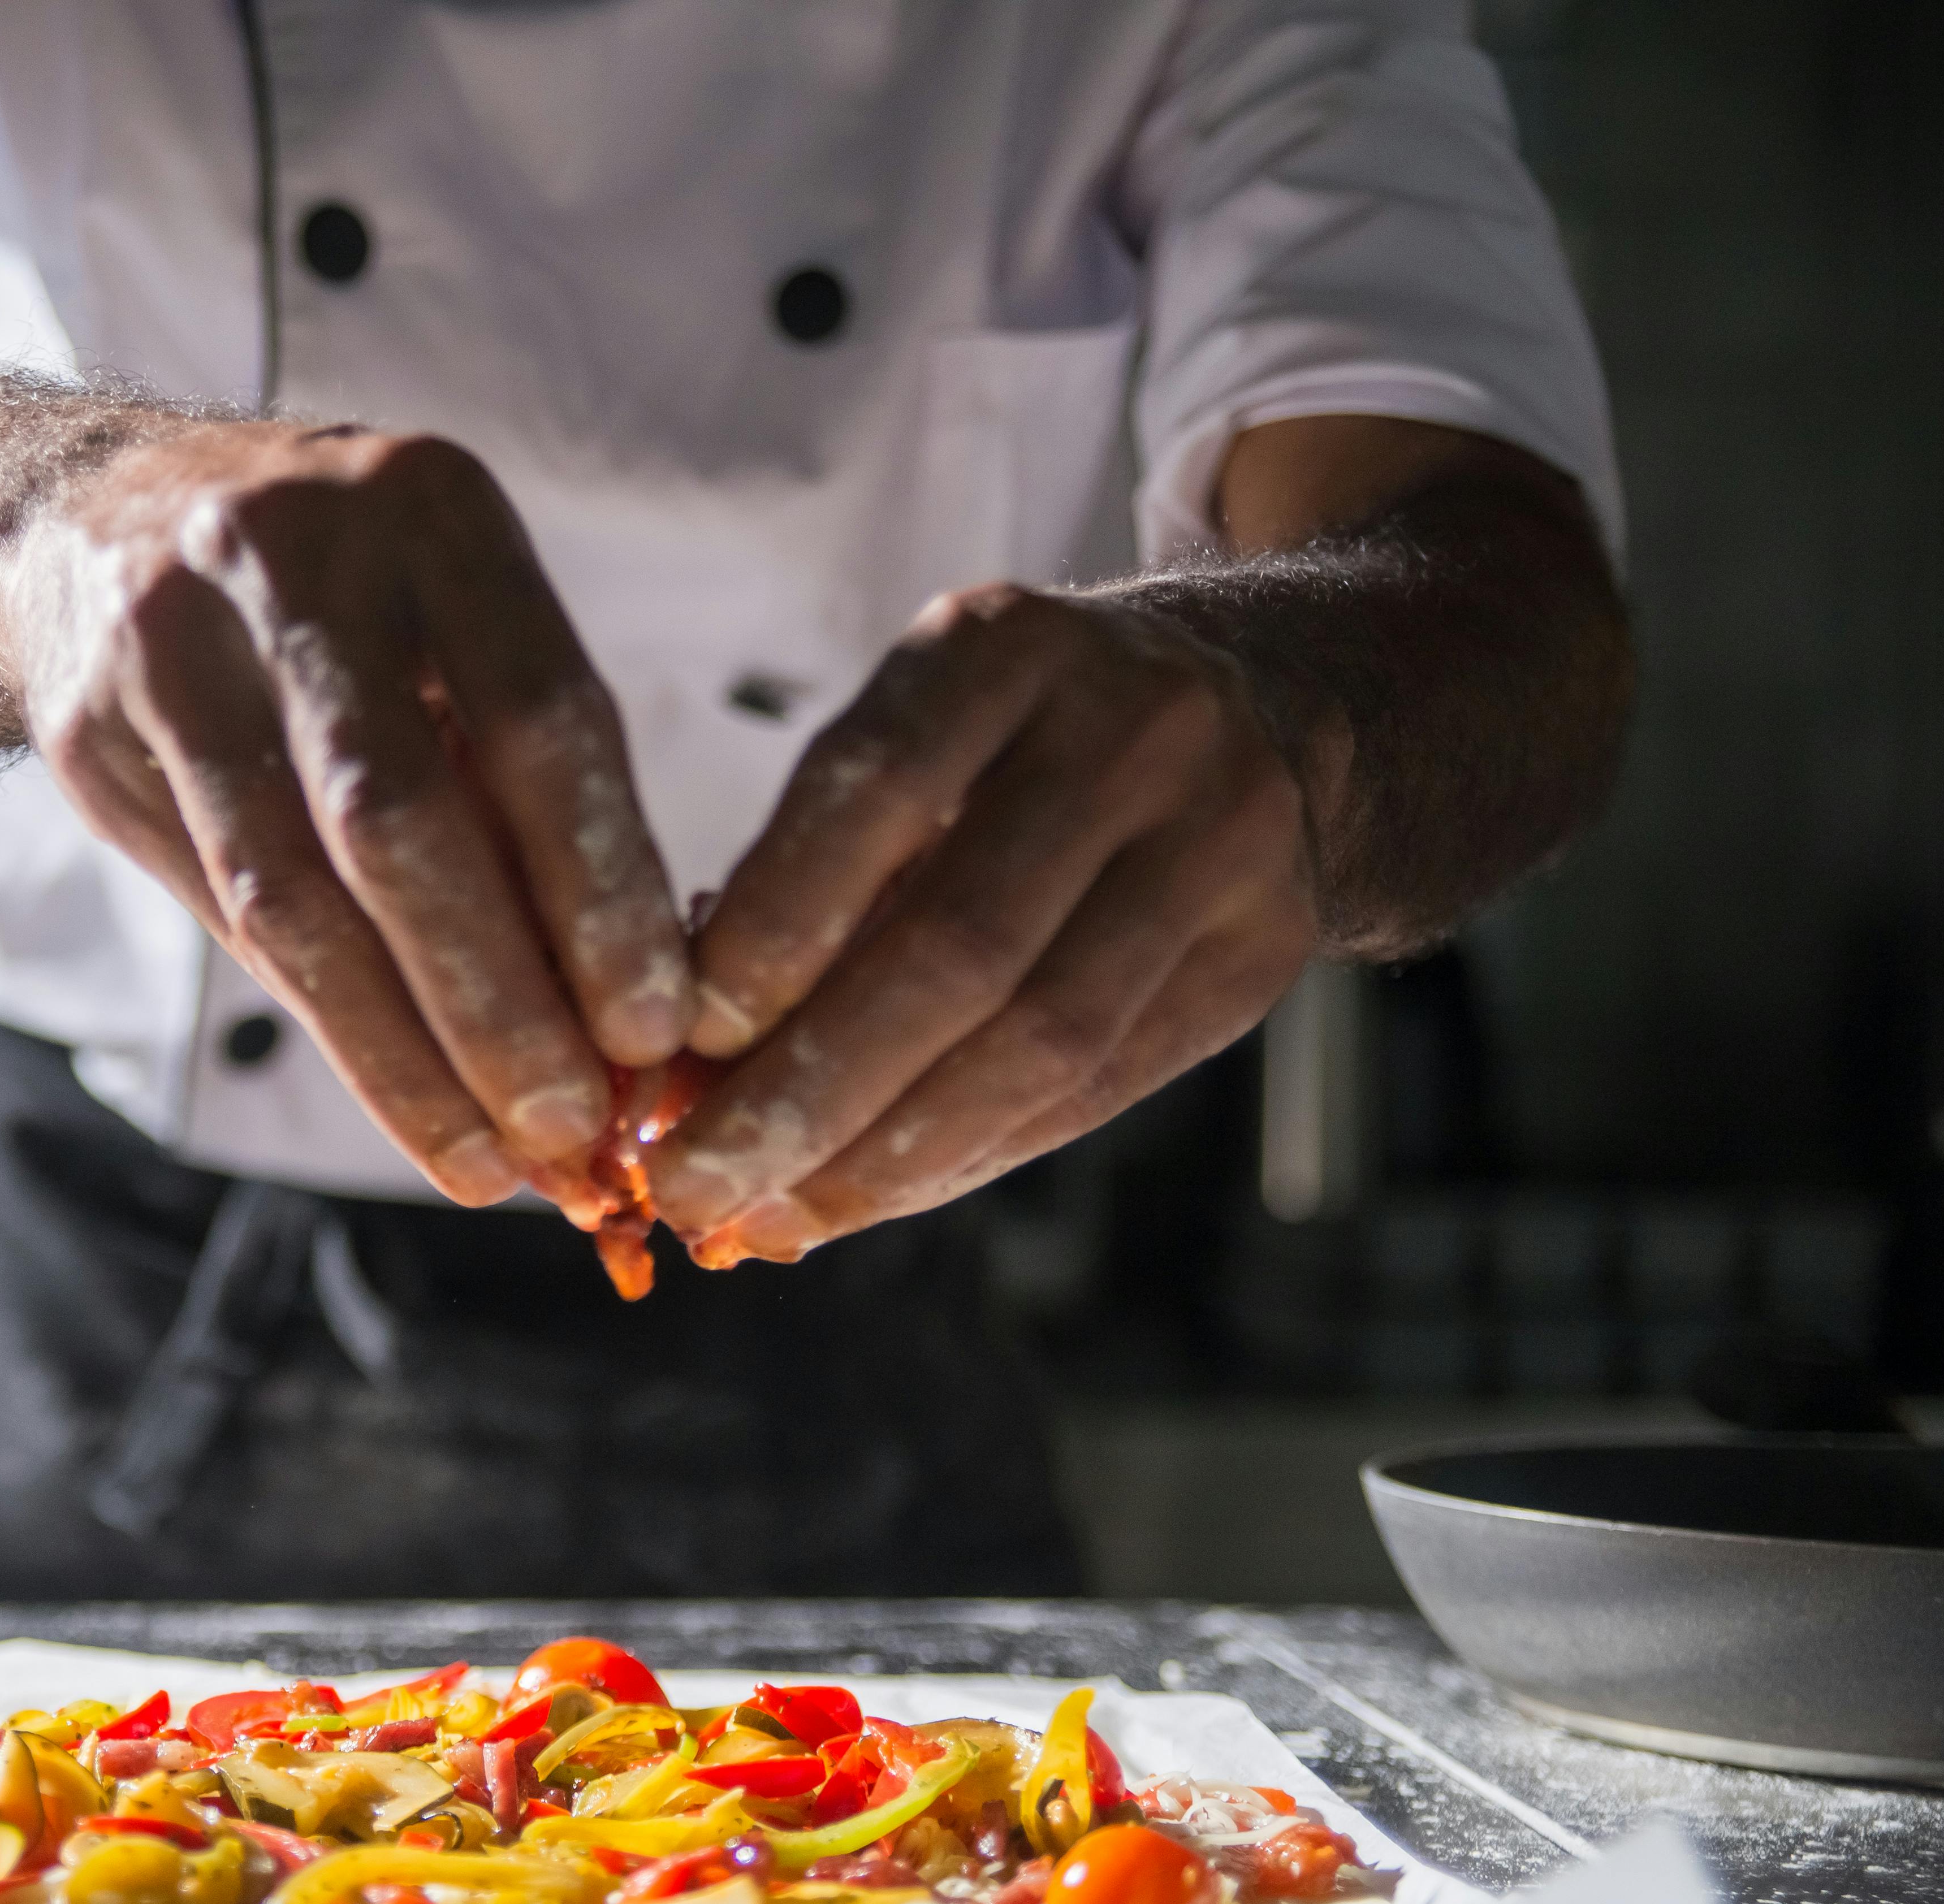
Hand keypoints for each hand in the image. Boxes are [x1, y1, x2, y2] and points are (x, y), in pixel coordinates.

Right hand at [2, 422, 691, 1203]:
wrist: (85, 517)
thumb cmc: (340, 599)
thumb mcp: (449, 616)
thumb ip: (525, 778)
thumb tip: (627, 1009)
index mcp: (428, 503)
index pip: (540, 715)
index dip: (602, 888)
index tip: (656, 1029)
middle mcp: (288, 553)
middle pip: (400, 818)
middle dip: (495, 998)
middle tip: (569, 1131)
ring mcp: (164, 640)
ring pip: (288, 893)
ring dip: (399, 1053)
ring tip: (486, 1162)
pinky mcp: (81, 732)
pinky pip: (219, 911)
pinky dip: (323, 1020)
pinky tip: (399, 1099)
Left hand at [647, 583, 1317, 1257]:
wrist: (1266, 708)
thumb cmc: (1018, 742)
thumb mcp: (920, 733)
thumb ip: (813, 870)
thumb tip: (689, 1068)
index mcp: (1008, 645)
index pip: (874, 790)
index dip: (770, 931)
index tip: (677, 1044)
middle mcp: (1134, 730)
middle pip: (959, 945)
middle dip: (809, 1089)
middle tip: (691, 1183)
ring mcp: (1220, 842)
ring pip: (1039, 1040)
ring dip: (885, 1156)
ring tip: (769, 1219)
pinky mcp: (1260, 953)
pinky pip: (1098, 1089)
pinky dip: (968, 1158)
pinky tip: (868, 1199)